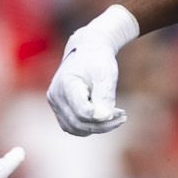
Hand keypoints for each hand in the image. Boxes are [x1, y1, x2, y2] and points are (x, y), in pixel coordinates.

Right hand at [47, 6, 139, 135]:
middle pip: (79, 123)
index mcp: (66, 85)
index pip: (83, 113)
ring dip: (98, 127)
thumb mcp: (105, 73)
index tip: (120, 111)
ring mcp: (55, 103)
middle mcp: (55, 96)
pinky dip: (90, 126)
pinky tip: (105, 118)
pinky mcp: (59, 108)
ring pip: (76, 128)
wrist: (86, 49)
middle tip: (122, 116)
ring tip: (116, 117)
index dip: (102, 117)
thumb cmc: (97, 59)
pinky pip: (74, 126)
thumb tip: (104, 117)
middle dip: (104, 124)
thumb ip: (105, 95)